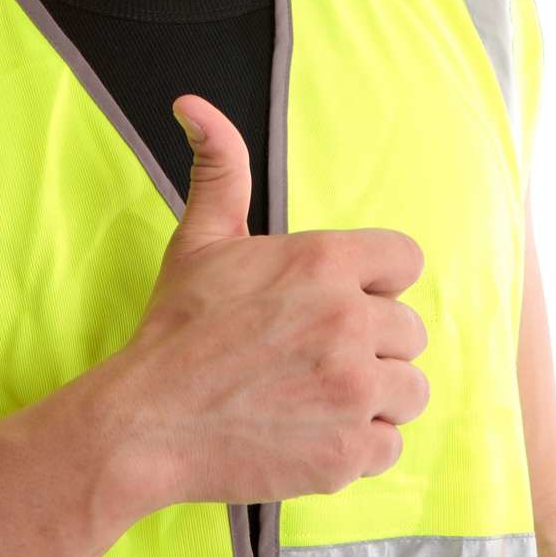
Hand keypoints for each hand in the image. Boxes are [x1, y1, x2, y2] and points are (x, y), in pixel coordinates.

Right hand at [111, 93, 429, 508]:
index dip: (374, 281)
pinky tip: (313, 429)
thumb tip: (194, 104)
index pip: (405, 260)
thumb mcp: (201, 237)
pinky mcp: (350, 452)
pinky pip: (392, 442)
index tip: (338, 299)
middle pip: (410, 330)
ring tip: (317, 392)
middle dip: (369, 341)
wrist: (146, 422)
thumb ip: (219, 167)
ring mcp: (353, 390)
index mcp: (323, 262)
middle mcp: (348, 322)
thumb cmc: (176, 327)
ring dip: (374, 393)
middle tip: (311, 353)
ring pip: (409, 388)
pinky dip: (360, 443)